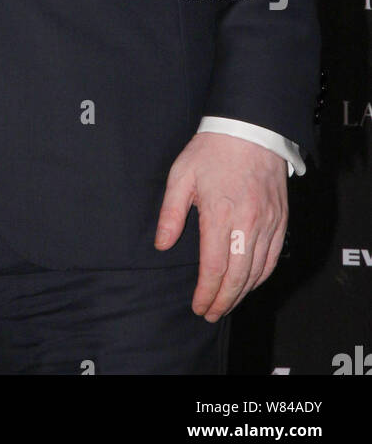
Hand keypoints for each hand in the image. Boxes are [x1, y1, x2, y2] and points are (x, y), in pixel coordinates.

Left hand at [154, 131, 287, 321]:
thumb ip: (170, 213)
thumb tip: (162, 244)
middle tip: (210, 314)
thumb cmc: (212, 150)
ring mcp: (267, 223)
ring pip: (257, 271)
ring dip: (241, 293)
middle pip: (237, 277)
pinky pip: (273, 258)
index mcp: (220, 214)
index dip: (206, 293)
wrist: (250, 129)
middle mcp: (247, 223)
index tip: (198, 306)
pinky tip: (249, 283)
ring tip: (226, 303)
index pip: (214, 268)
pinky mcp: (280, 220)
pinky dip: (261, 276)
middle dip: (223, 301)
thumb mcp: (181, 175)